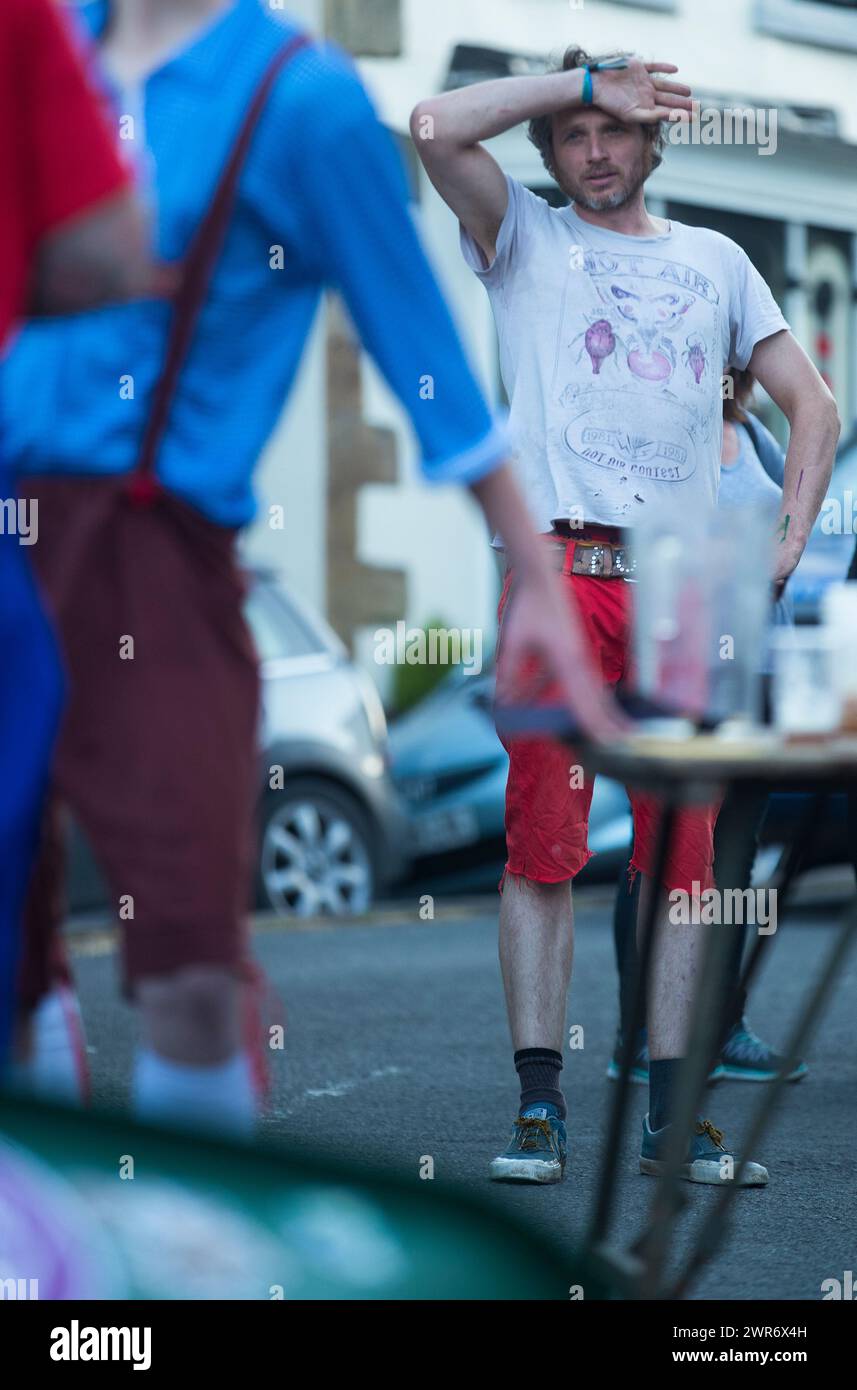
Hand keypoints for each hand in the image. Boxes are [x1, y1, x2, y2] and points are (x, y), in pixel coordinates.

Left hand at [496, 566, 631, 743]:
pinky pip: (579, 679)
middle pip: (597, 698)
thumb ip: (508, 677)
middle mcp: (579, 659)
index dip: (595, 723)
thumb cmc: (528, 607)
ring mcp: (579, 654)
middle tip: (624, 743)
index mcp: (567, 659)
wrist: (540, 576)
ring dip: (599, 711)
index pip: (583, 700)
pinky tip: (563, 705)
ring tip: (611, 731)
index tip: (609, 741)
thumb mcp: (512, 644)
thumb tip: (504, 705)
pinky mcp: (574, 649)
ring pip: (592, 690)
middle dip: (610, 722)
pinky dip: (579, 695)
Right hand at [587, 58, 692, 124]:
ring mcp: (643, 81)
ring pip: (664, 85)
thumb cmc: (610, 103)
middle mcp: (645, 95)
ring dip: (677, 88)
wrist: (595, 86)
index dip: (680, 114)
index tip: (694, 118)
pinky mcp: (638, 67)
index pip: (666, 111)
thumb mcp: (632, 114)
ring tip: (689, 92)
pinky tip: (675, 70)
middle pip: (668, 99)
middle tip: (698, 107)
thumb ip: (651, 116)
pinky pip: (654, 67)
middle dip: (683, 104)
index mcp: (644, 107)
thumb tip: (670, 117)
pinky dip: (664, 67)